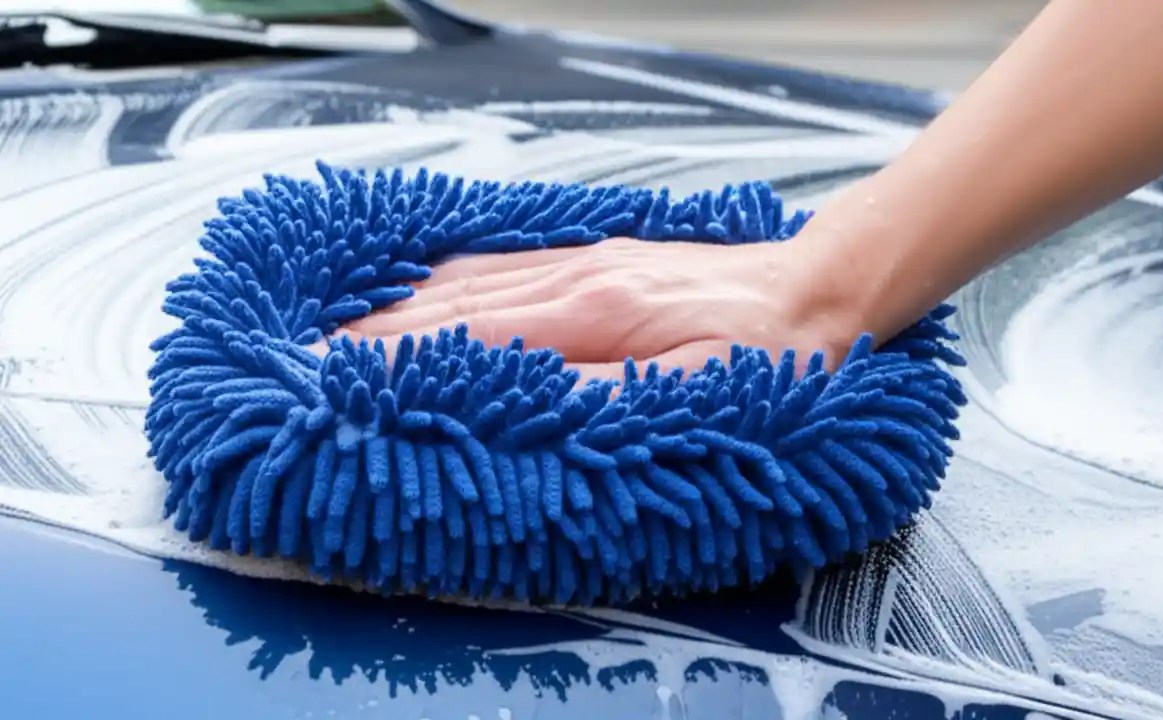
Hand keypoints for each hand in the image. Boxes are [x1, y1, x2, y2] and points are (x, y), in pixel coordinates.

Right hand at [330, 236, 864, 381]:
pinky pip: (497, 263)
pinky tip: (421, 288)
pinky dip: (442, 280)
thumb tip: (519, 408)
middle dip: (370, 335)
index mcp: (593, 312)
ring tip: (338, 330)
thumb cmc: (771, 352)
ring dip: (395, 305)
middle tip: (306, 361)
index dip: (392, 366)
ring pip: (464, 278)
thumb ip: (604, 400)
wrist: (822, 286)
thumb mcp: (700, 395)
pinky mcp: (594, 256)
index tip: (330, 384)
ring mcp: (581, 259)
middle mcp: (573, 275)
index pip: (463, 339)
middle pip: (446, 303)